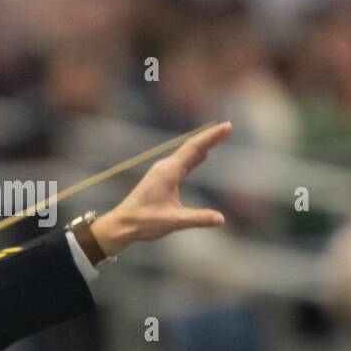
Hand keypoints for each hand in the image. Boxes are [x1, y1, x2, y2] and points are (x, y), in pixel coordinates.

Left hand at [91, 121, 232, 254]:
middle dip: (211, 137)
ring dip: (204, 145)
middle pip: (192, 147)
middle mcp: (165, 167)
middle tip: (228, 127)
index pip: (194, 148)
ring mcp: (163, 172)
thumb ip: (198, 218)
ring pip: (187, 154)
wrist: (122, 224)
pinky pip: (182, 163)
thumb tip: (221, 219)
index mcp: (168, 171)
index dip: (212, 136)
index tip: (227, 126)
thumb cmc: (145, 221)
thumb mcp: (174, 221)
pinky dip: (195, 157)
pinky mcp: (162, 179)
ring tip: (219, 138)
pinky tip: (202, 157)